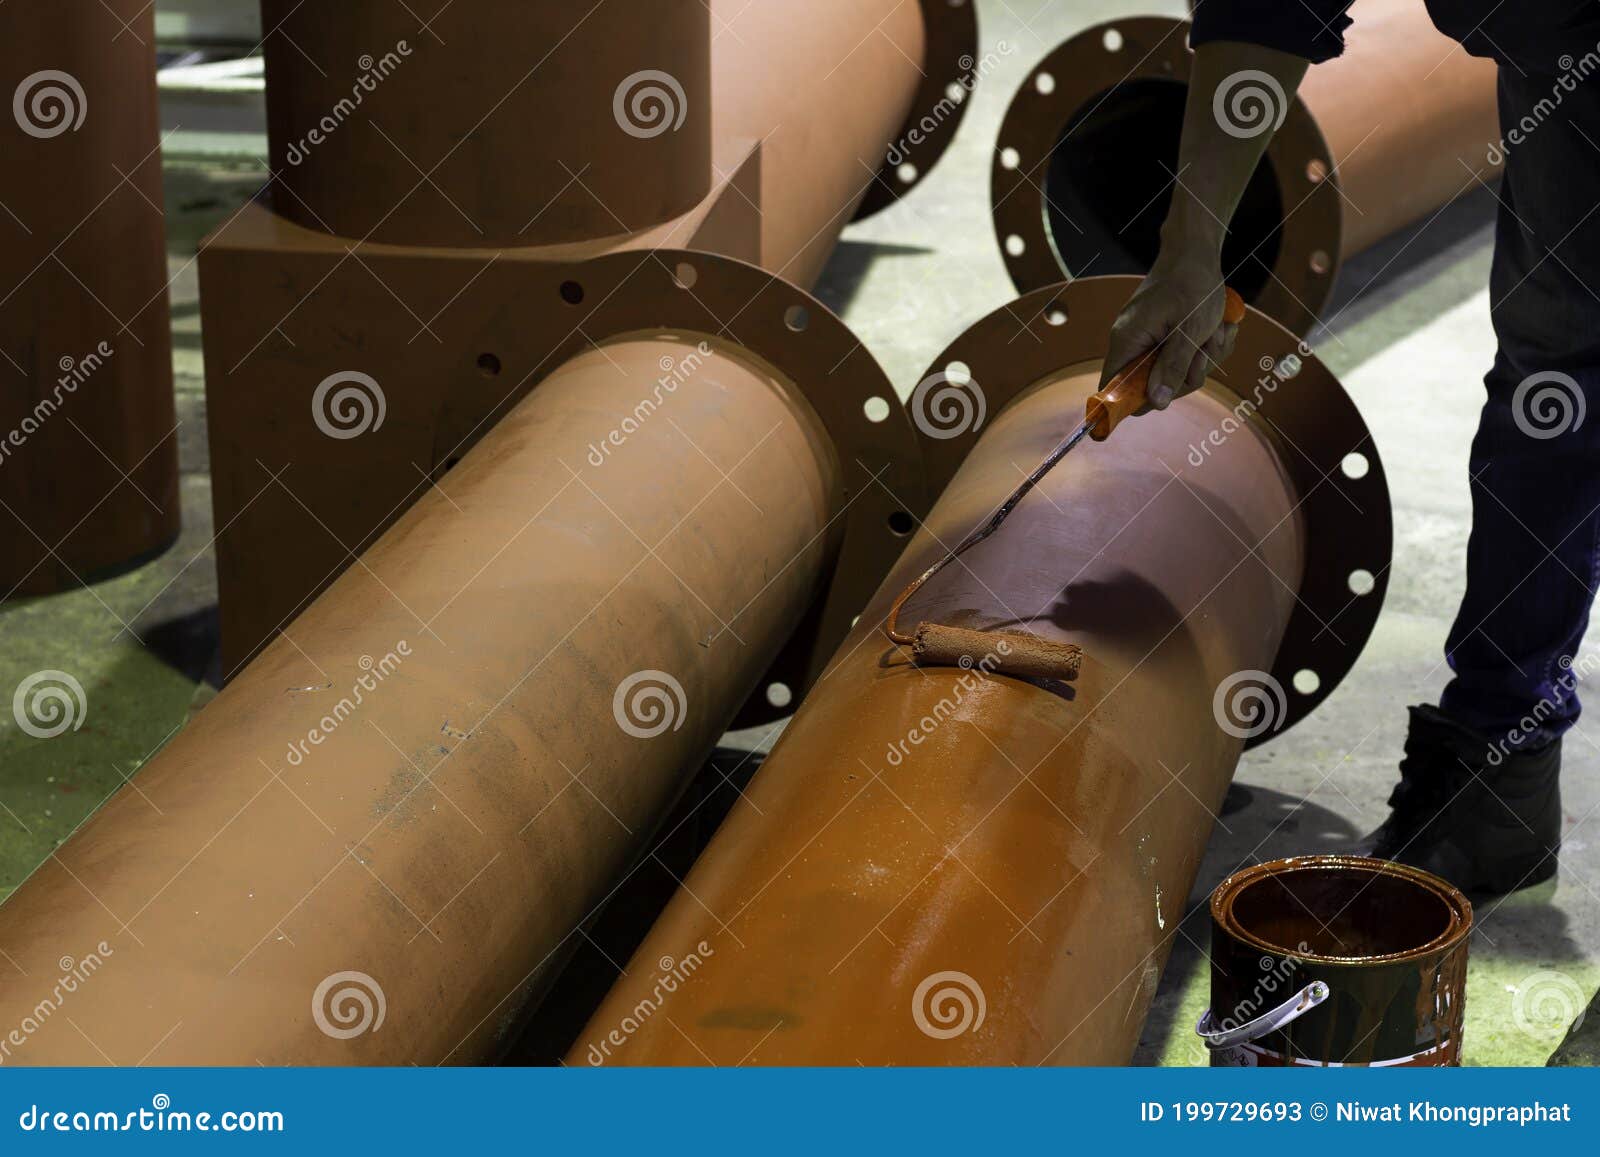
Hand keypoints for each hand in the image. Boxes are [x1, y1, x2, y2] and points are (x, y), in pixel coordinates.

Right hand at [1099, 251, 1239, 410]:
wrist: (1194, 252)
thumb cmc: (1192, 284)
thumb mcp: (1190, 330)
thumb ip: (1172, 367)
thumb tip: (1157, 403)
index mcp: (1127, 341)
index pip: (1112, 388)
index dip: (1131, 402)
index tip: (1163, 399)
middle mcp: (1130, 343)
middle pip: (1150, 387)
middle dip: (1185, 376)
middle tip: (1205, 352)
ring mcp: (1145, 340)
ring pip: (1171, 374)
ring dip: (1201, 360)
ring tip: (1215, 333)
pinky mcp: (1160, 337)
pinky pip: (1179, 359)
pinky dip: (1201, 350)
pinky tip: (1214, 331)